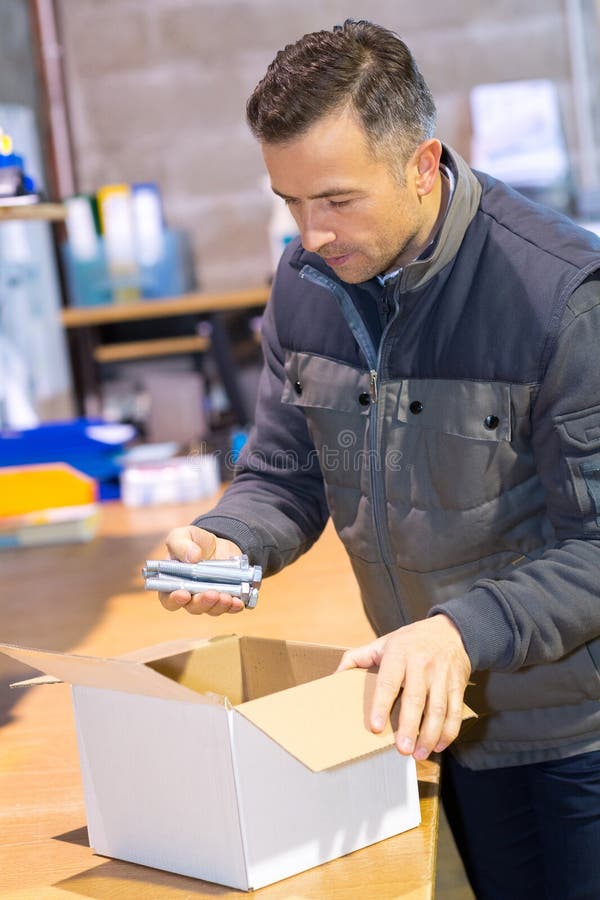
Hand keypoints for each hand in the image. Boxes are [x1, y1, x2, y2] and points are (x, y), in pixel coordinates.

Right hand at [158, 525, 243, 614]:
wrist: (220, 543)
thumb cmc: (195, 542)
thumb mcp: (182, 536)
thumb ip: (181, 545)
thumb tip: (192, 557)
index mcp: (173, 583)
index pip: (168, 599)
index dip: (174, 600)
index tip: (184, 594)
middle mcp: (190, 596)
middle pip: (193, 607)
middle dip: (202, 603)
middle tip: (211, 594)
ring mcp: (209, 599)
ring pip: (212, 609)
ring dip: (220, 605)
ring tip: (227, 596)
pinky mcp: (226, 598)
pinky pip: (230, 607)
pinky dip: (234, 606)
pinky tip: (238, 602)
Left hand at [337, 615, 470, 759]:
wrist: (450, 631)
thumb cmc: (411, 641)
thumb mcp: (383, 642)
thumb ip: (357, 658)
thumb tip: (335, 677)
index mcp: (399, 654)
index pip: (388, 681)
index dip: (381, 705)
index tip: (375, 726)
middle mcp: (422, 664)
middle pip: (415, 699)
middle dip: (409, 726)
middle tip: (402, 749)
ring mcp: (442, 675)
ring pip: (438, 709)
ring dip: (429, 735)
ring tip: (418, 754)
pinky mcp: (458, 685)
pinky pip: (455, 711)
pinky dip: (448, 732)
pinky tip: (438, 745)